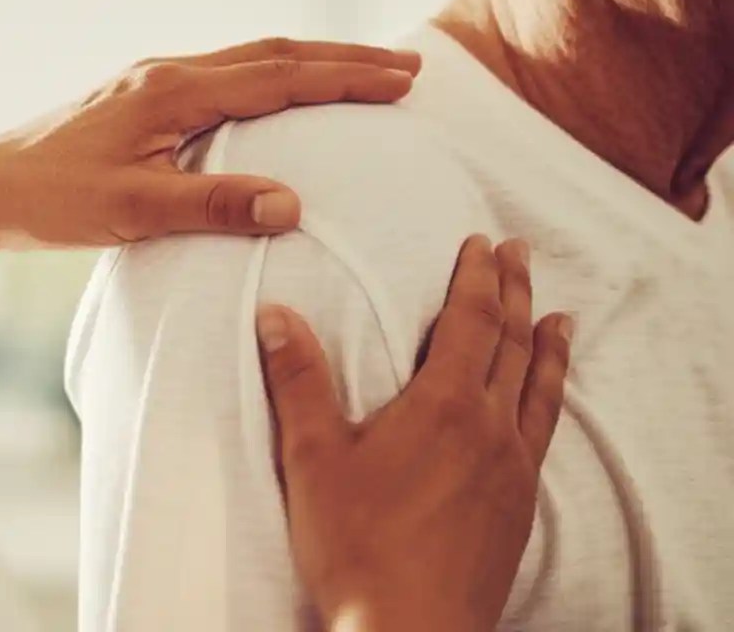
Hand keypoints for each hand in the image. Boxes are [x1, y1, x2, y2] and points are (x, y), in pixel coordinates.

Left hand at [0, 38, 420, 245]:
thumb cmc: (53, 201)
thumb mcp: (135, 210)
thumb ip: (213, 205)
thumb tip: (292, 206)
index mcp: (172, 92)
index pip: (280, 76)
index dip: (345, 77)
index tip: (402, 79)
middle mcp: (166, 73)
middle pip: (272, 52)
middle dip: (342, 58)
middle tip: (403, 67)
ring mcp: (152, 81)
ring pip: (248, 59)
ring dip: (307, 63)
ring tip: (357, 73)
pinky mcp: (140, 99)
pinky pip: (222, 75)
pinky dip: (268, 78)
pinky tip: (276, 98)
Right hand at [255, 236, 573, 631]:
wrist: (409, 630)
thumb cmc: (357, 546)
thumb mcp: (313, 458)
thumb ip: (299, 380)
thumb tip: (276, 314)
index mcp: (443, 406)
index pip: (471, 322)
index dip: (477, 278)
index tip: (482, 244)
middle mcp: (490, 429)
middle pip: (513, 343)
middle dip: (515, 292)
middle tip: (518, 254)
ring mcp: (512, 469)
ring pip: (540, 388)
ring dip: (547, 344)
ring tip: (560, 316)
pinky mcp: (518, 506)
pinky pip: (545, 432)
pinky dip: (551, 399)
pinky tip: (546, 401)